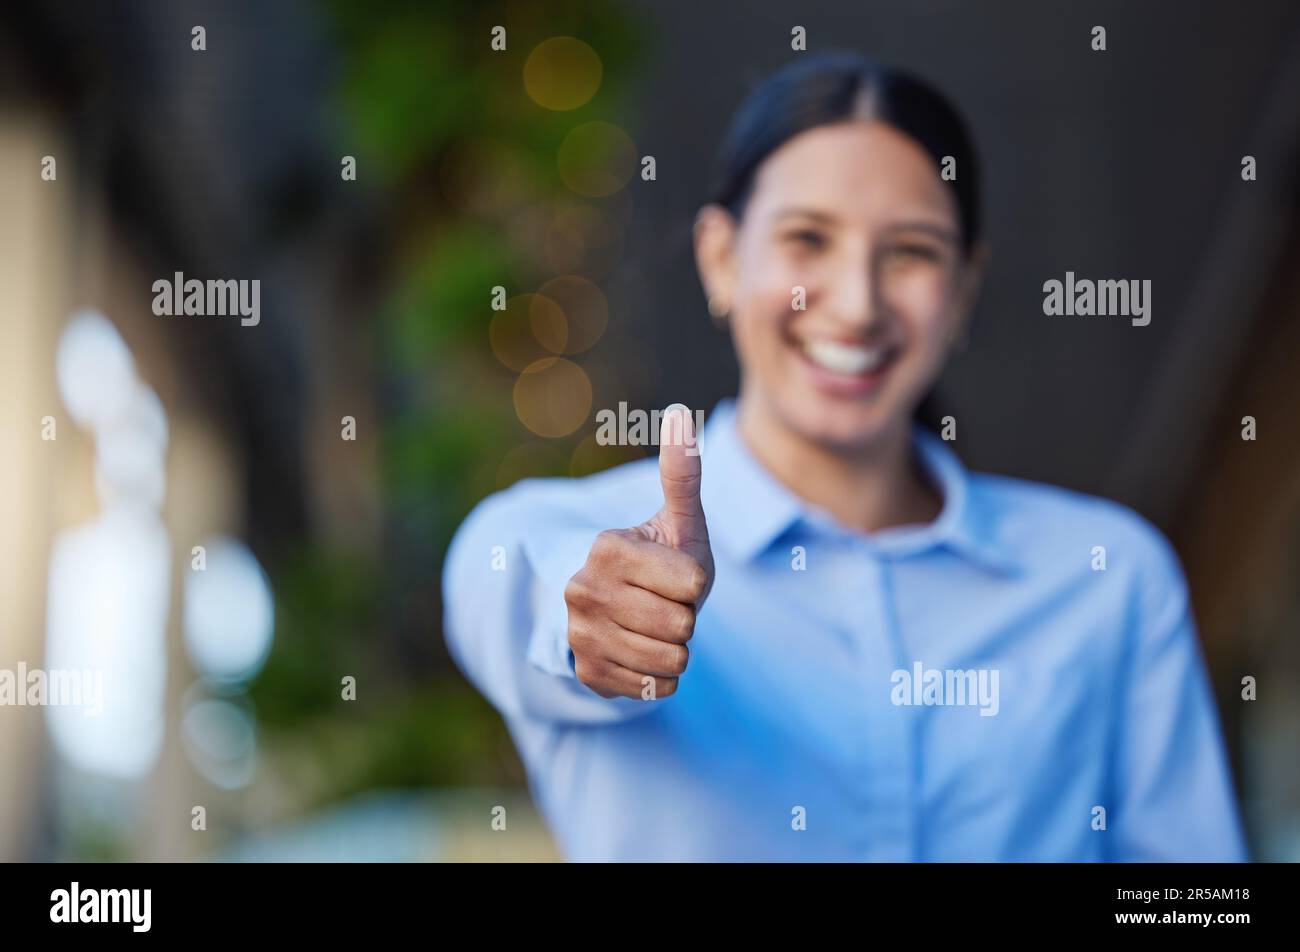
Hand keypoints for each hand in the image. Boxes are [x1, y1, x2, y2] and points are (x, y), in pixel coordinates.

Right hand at [564, 405, 713, 699]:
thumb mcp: (676, 519)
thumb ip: (682, 472)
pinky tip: (642, 652)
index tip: (671, 573)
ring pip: (673, 659)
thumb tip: (680, 413)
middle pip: (683, 624)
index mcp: (607, 547)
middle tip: (663, 602)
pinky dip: (661, 675)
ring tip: (654, 626)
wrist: (611, 608)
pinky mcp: (587, 674)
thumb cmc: (657, 558)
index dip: (695, 581)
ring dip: (676, 647)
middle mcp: (583, 591)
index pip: (694, 582)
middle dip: (686, 617)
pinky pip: (657, 687)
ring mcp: (580, 635)